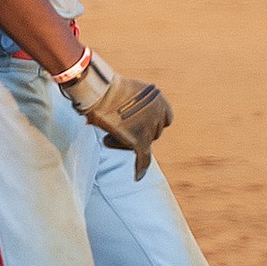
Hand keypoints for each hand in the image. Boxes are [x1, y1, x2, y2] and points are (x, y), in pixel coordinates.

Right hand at [60, 49, 171, 179]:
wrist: (101, 92)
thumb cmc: (108, 88)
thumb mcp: (129, 92)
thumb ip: (135, 105)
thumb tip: (125, 115)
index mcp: (159, 99)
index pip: (165, 119)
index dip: (152, 123)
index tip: (139, 124)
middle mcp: (159, 113)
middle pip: (154, 132)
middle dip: (138, 131)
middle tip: (117, 127)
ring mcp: (150, 128)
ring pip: (143, 143)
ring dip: (129, 141)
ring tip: (108, 135)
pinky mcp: (140, 141)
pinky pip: (143, 158)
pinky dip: (140, 168)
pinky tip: (138, 177)